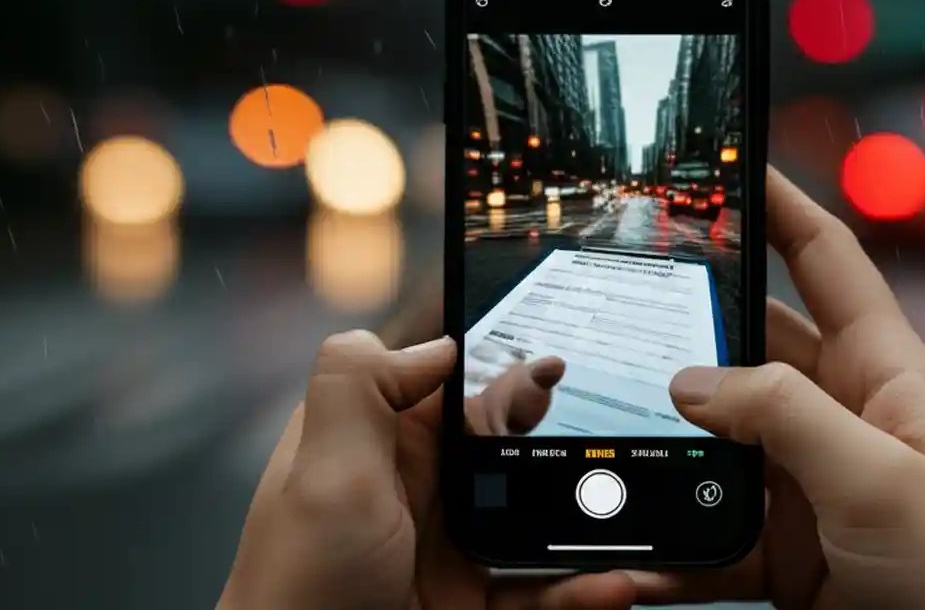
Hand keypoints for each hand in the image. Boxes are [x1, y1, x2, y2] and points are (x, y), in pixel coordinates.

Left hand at [218, 332, 633, 609]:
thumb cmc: (300, 591)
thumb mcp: (324, 475)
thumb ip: (359, 387)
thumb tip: (434, 341)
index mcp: (375, 442)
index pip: (443, 381)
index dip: (498, 362)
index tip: (551, 358)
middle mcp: (415, 488)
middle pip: (503, 443)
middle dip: (554, 435)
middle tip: (600, 438)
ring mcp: (447, 549)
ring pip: (533, 516)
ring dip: (582, 518)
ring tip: (624, 520)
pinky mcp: (472, 603)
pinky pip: (541, 589)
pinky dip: (579, 588)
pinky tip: (611, 585)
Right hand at [629, 168, 924, 609]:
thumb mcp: (878, 477)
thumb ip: (785, 416)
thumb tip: (693, 379)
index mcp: (881, 372)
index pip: (827, 262)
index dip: (782, 206)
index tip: (729, 165)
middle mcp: (836, 414)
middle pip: (749, 343)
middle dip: (691, 323)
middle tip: (620, 295)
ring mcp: (802, 479)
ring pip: (715, 434)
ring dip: (668, 437)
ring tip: (606, 423)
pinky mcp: (775, 543)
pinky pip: (706, 523)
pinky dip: (668, 535)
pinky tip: (633, 543)